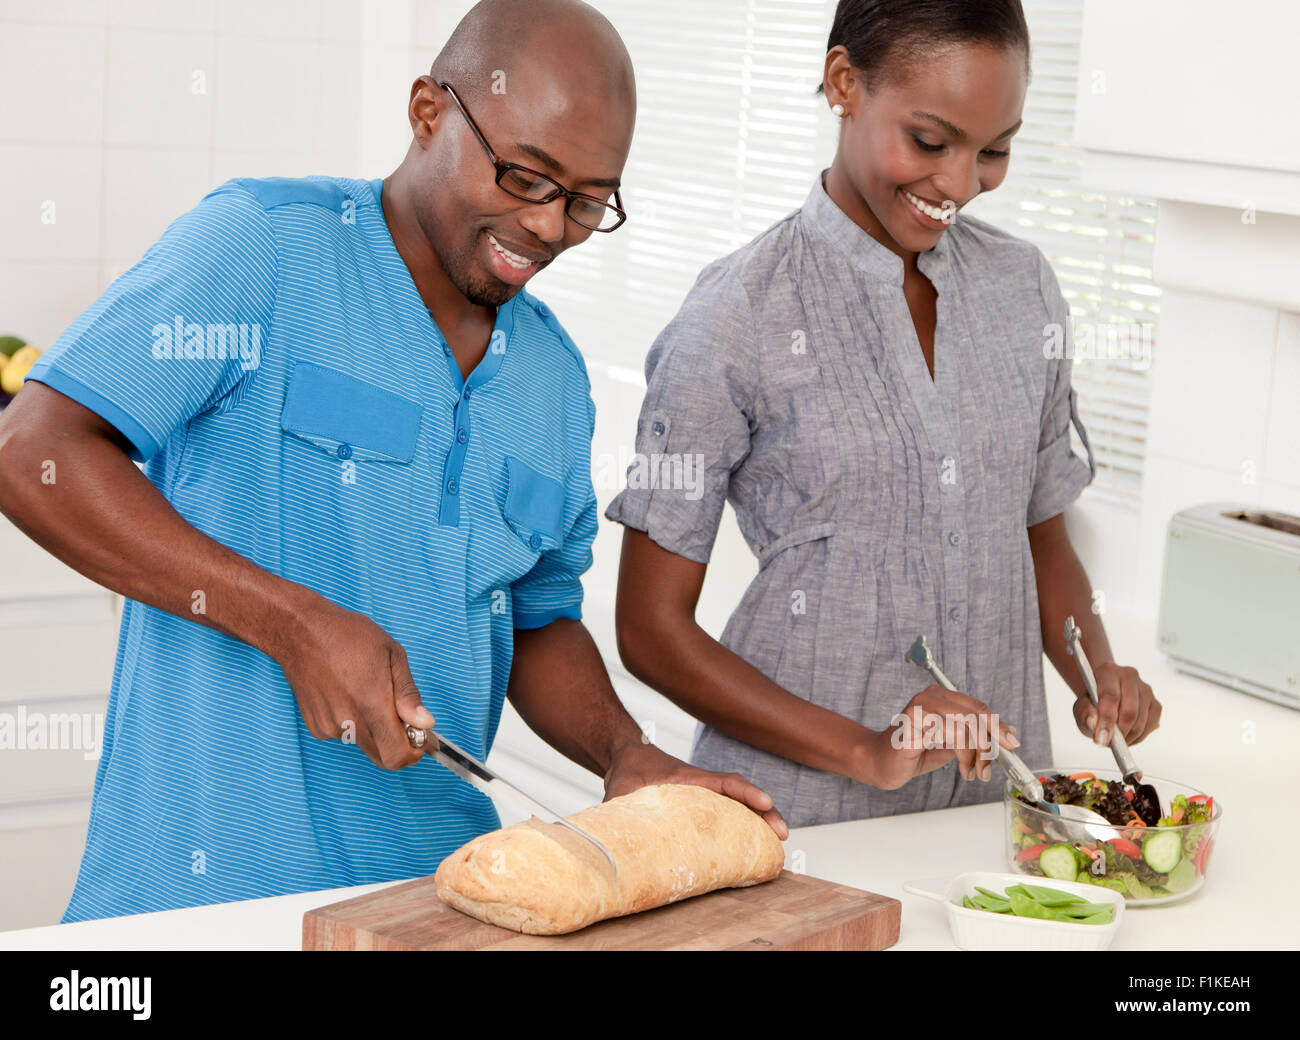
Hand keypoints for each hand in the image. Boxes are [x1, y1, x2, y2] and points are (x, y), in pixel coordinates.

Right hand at [279, 597, 435, 769]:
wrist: (301, 632)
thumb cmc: (348, 636)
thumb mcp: (392, 654)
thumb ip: (408, 694)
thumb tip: (426, 723)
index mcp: (372, 704)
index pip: (397, 756)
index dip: (415, 752)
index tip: (422, 738)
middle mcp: (348, 722)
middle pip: (382, 757)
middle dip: (398, 743)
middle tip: (402, 717)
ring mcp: (329, 727)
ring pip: (364, 744)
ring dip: (374, 730)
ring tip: (367, 693)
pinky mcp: (315, 726)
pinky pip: (343, 735)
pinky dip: (353, 723)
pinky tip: (347, 694)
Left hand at [602, 740, 788, 839]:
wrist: (627, 756)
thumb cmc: (626, 769)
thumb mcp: (619, 790)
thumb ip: (616, 810)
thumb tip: (607, 837)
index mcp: (689, 779)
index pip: (724, 782)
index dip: (746, 792)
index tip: (765, 802)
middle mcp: (703, 785)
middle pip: (741, 795)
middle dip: (765, 812)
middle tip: (783, 834)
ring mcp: (705, 793)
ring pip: (739, 804)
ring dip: (759, 820)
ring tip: (776, 844)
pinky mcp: (702, 803)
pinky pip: (729, 811)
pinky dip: (745, 823)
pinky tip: (751, 845)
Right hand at [867, 684, 1019, 790]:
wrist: (881, 763)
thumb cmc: (915, 752)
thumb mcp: (953, 744)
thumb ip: (975, 736)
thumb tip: (1008, 733)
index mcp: (941, 697)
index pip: (978, 707)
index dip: (998, 725)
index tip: (1012, 743)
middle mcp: (931, 696)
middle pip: (975, 714)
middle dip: (990, 743)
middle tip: (992, 766)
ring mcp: (920, 706)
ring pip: (966, 725)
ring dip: (977, 755)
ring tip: (974, 773)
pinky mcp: (912, 721)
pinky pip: (950, 734)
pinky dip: (964, 756)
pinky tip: (963, 769)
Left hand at [1074, 662, 1160, 746]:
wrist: (1104, 698)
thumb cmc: (1092, 702)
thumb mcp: (1080, 708)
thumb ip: (1084, 715)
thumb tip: (1094, 723)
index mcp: (1108, 671)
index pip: (1110, 696)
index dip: (1106, 720)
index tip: (1101, 740)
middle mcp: (1130, 676)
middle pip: (1130, 711)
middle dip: (1119, 733)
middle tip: (1108, 743)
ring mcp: (1146, 689)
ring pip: (1141, 721)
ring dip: (1127, 737)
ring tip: (1114, 740)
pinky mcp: (1155, 703)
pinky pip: (1151, 725)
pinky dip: (1138, 737)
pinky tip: (1126, 736)